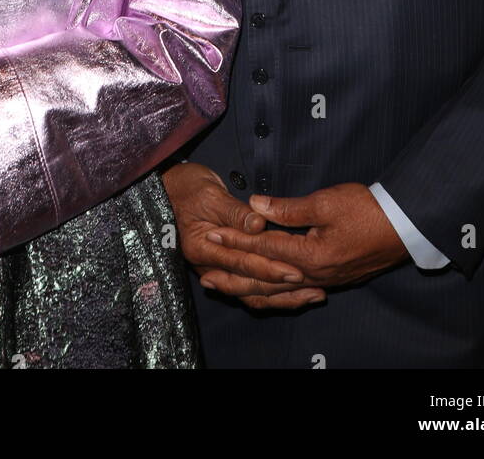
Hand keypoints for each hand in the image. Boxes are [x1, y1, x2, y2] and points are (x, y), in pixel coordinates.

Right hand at [162, 161, 325, 309]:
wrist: (172, 190)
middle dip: (282, 288)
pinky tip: (294, 292)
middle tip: (312, 289)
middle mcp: (207, 265)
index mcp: (201, 247)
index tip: (295, 270)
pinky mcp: (225, 266)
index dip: (268, 266)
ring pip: (250, 292)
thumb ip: (235, 212)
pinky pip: (249, 285)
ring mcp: (216, 268)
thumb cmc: (189, 187)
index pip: (241, 262)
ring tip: (311, 295)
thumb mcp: (211, 194)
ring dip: (281, 296)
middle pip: (248, 284)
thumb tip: (259, 224)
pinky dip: (271, 291)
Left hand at [204, 182, 409, 295]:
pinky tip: (266, 293)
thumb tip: (255, 205)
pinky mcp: (332, 280)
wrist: (404, 226)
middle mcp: (313, 275)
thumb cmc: (367, 210)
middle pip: (265, 279)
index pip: (263, 247)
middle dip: (234, 276)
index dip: (236, 239)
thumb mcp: (326, 202)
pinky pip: (295, 293)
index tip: (214, 234)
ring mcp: (323, 281)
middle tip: (206, 275)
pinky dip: (275, 294)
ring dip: (250, 288)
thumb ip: (287, 208)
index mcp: (309, 256)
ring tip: (226, 287)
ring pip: (279, 292)